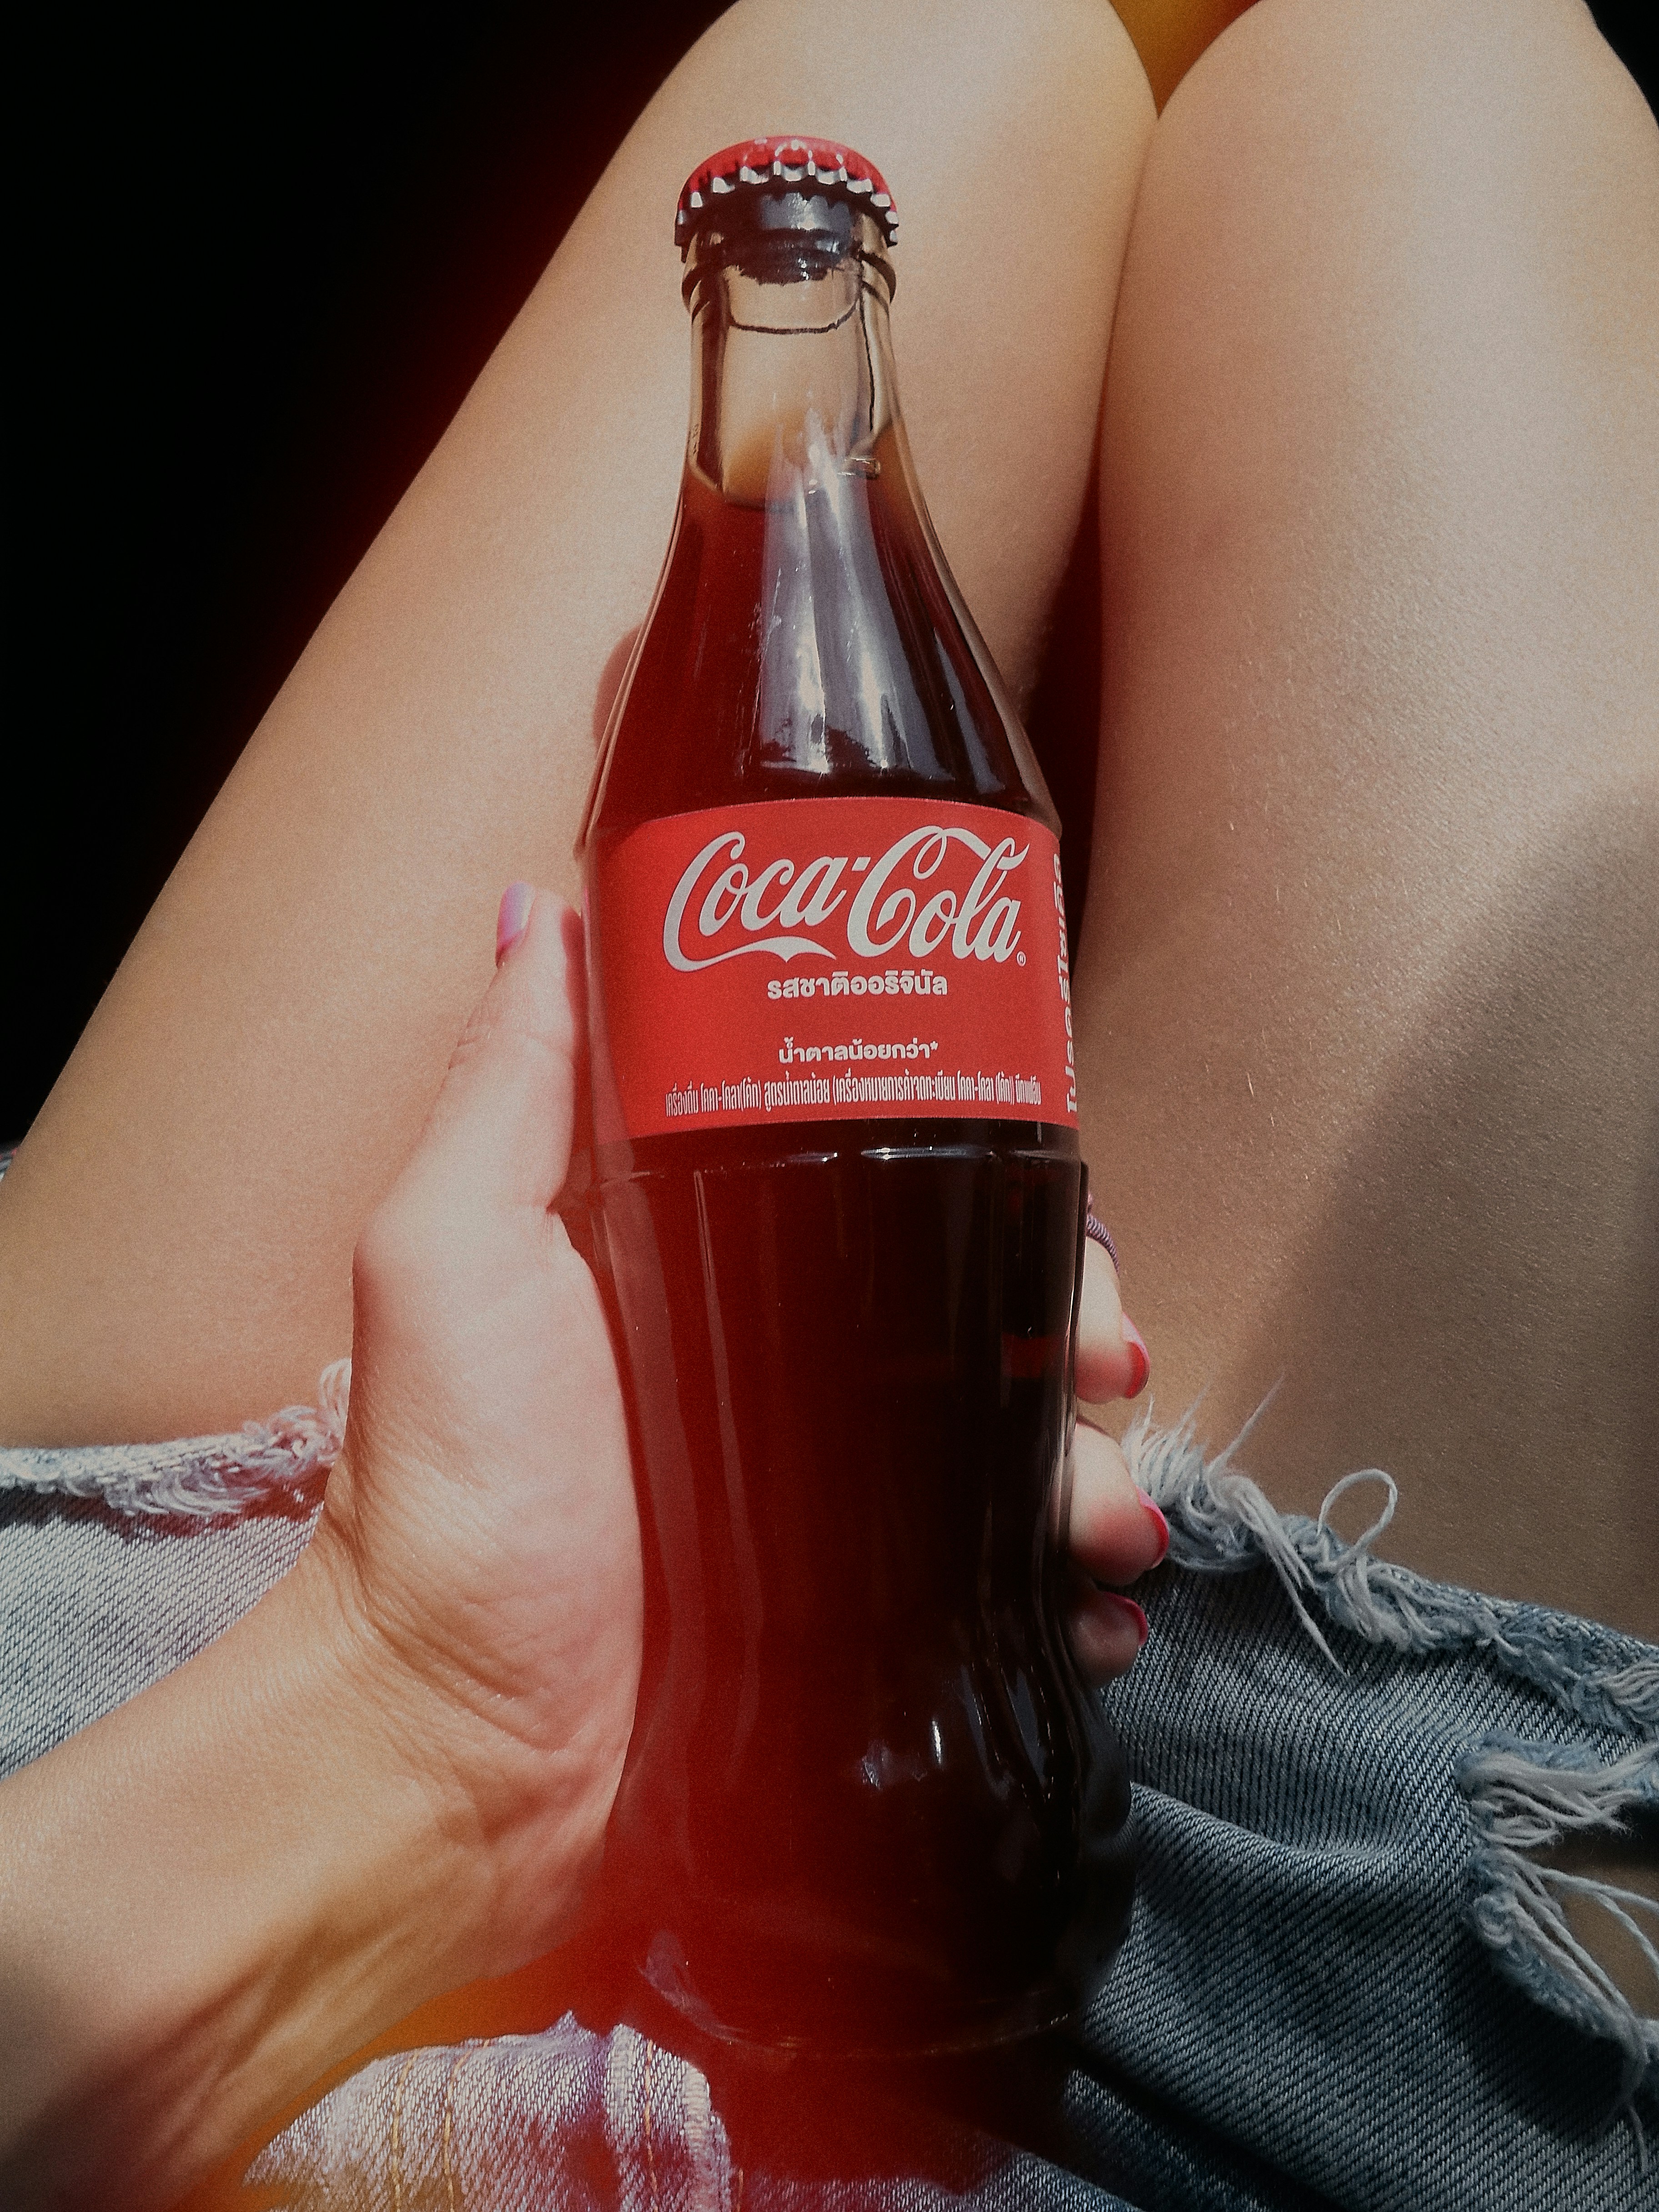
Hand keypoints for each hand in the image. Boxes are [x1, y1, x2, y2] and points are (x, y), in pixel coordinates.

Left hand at [321, 889, 1161, 1952]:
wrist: (457, 1750)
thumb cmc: (452, 1487)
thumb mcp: (454, 1252)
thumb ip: (510, 1083)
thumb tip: (540, 907)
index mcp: (718, 1263)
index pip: (894, 1176)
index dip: (992, 1168)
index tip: (1058, 1183)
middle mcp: (796, 1369)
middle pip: (991, 1306)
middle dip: (1084, 1318)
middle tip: (1110, 1355)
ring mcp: (844, 1502)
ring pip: (1027, 1443)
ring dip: (1099, 1462)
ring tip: (1107, 1508)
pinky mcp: (873, 1618)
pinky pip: (1011, 1581)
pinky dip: (1076, 1584)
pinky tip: (1098, 1599)